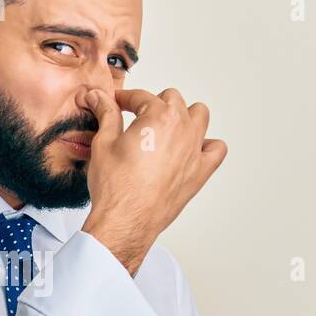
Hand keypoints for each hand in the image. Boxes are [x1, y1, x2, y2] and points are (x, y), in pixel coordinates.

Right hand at [76, 86, 227, 275]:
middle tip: (138, 116)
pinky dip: (207, 145)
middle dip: (154, 103)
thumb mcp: (103, 143)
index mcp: (158, 116)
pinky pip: (216, 149)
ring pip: (200, 115)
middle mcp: (182, 128)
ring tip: (167, 127)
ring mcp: (195, 149)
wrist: (126, 219)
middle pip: (172, 100)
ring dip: (185, 115)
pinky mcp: (200, 171)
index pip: (141, 96)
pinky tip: (191, 149)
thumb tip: (98, 98)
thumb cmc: (116, 187)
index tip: (116, 103)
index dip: (124, 98)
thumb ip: (106, 114)